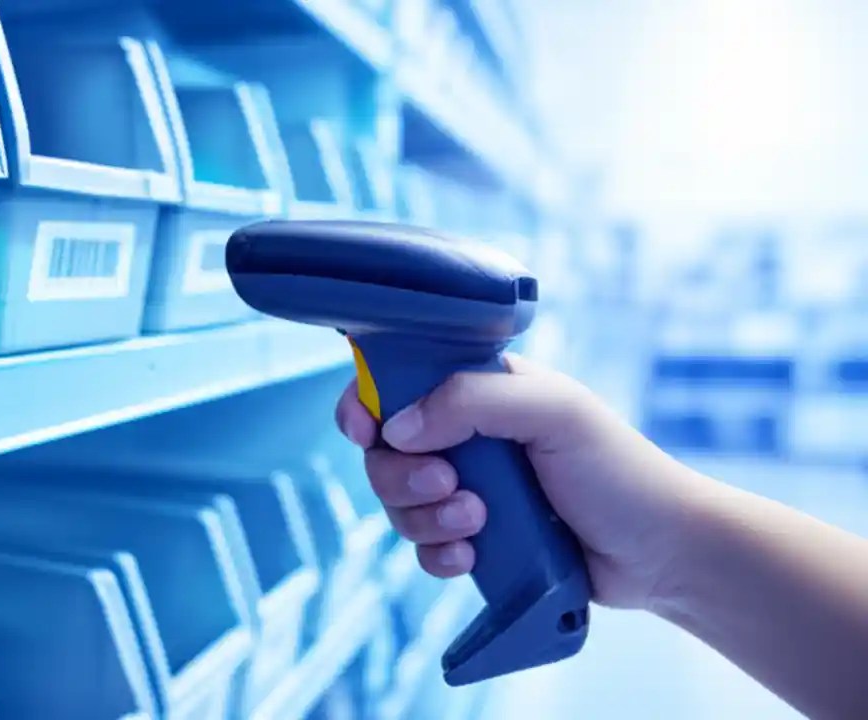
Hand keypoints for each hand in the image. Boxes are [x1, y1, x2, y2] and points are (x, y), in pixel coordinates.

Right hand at [335, 353, 709, 609]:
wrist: (660, 554)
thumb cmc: (618, 470)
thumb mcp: (552, 413)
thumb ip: (472, 401)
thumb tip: (398, 427)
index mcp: (480, 387)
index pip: (398, 380)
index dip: (368, 403)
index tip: (367, 431)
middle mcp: (466, 434)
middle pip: (386, 451)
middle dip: (403, 474)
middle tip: (450, 485)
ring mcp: (467, 487)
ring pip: (399, 502)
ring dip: (425, 518)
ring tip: (477, 524)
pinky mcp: (474, 538)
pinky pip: (423, 547)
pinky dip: (437, 554)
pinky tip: (471, 557)